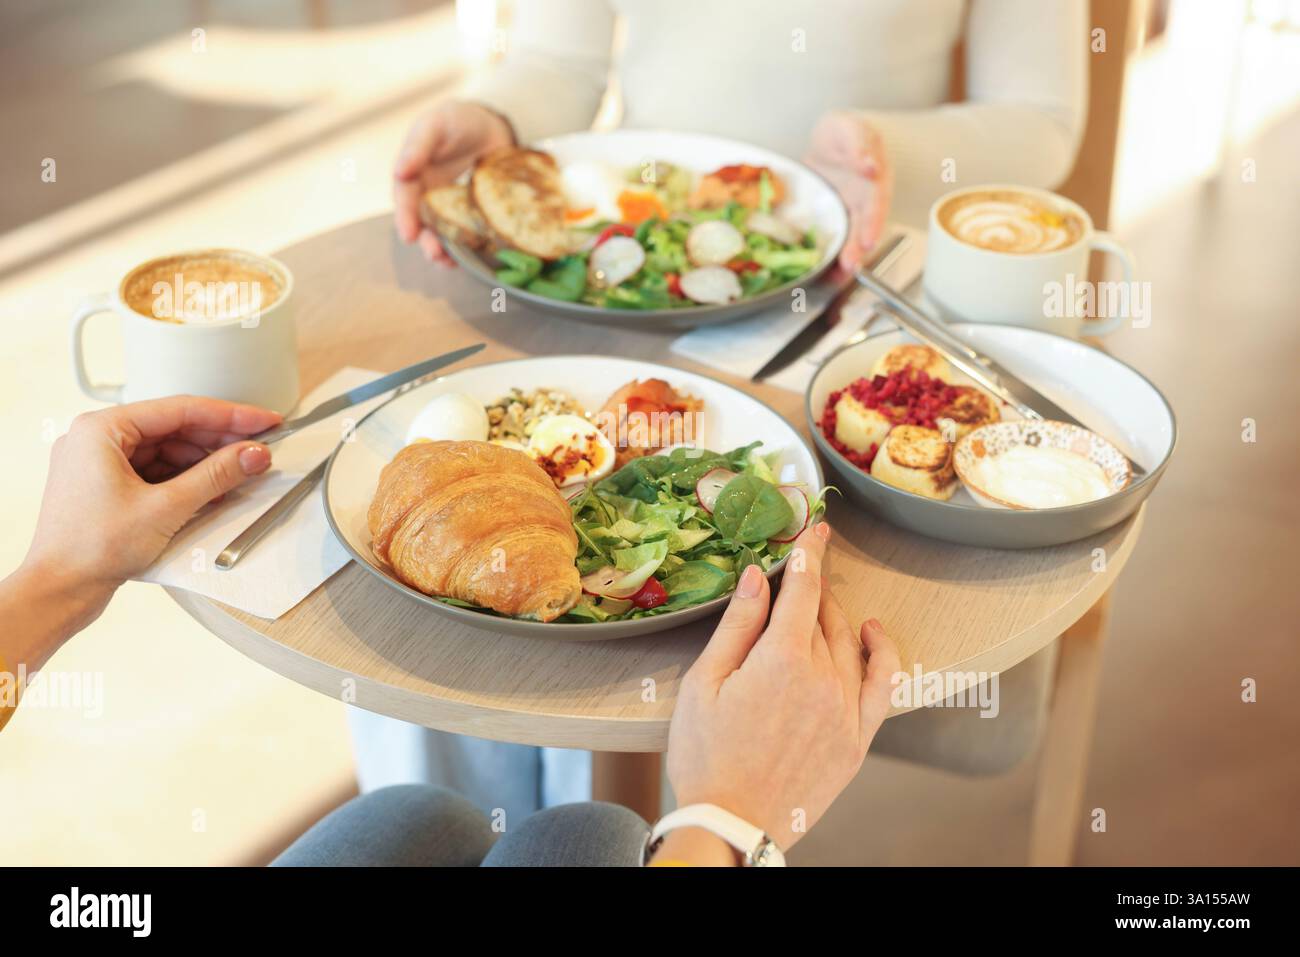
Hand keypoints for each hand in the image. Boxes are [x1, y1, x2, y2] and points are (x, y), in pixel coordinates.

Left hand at [23, 396, 280, 596]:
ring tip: (239, 477)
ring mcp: (100, 463)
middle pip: (175, 429)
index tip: (265, 421)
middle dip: (220, 443)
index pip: (180, 410)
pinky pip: (156, 472)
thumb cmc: (90, 549)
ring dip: (205, 465)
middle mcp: (97, 439)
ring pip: (168, 451)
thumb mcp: (166, 508)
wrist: (58, 591)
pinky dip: (186, 481)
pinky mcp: (107, 486)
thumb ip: (216, 475)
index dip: (231, 415)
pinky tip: (212, 493)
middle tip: (259, 451)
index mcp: (101, 429)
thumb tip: (252, 454)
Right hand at [393, 100, 514, 263]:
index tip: (409, 235)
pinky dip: (469, 245)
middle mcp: (428, 194)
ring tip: (450, 263)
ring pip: (443, 232)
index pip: (405, 199)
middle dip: (427, 241)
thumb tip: (400, 171)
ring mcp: (450, 206)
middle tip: (434, 255)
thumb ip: (418, 147)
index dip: (406, 218)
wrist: (490, 124)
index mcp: (413, 174)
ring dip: (445, 249)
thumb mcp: (435, 125)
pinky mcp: (471, 212)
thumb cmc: (457, 120)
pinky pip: (468, 231)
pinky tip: (475, 256)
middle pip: (423, 223)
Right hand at [666, 522, 899, 851]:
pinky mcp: (856, 739)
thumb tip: (759, 576)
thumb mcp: (705, 683)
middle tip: (802, 570)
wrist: (732, 822)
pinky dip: (883, 653)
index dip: (810, 553)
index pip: (803, 589)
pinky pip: (883, 685)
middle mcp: (822, 679)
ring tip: (820, 604)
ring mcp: (845, 710)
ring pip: (848, 644)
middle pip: (822, 615)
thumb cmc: (706, 755)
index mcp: (781, 659)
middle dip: (812, 588)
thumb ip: (738, 625)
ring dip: (835, 616)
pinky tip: (873, 634)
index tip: (817, 529)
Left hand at [805, 111, 892, 271]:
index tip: (868, 240)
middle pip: (865, 228)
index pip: (876, 203)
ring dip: (847, 259)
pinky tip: (824, 274)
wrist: (827, 143)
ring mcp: (848, 214)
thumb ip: (857, 144)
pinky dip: (830, 259)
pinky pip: (832, 241)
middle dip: (859, 249)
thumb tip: (869, 166)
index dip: (873, 223)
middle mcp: (865, 201)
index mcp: (873, 179)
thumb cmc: (842, 133)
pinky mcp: (832, 222)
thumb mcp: (848, 129)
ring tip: (839, 276)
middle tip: (852, 266)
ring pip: (851, 239)